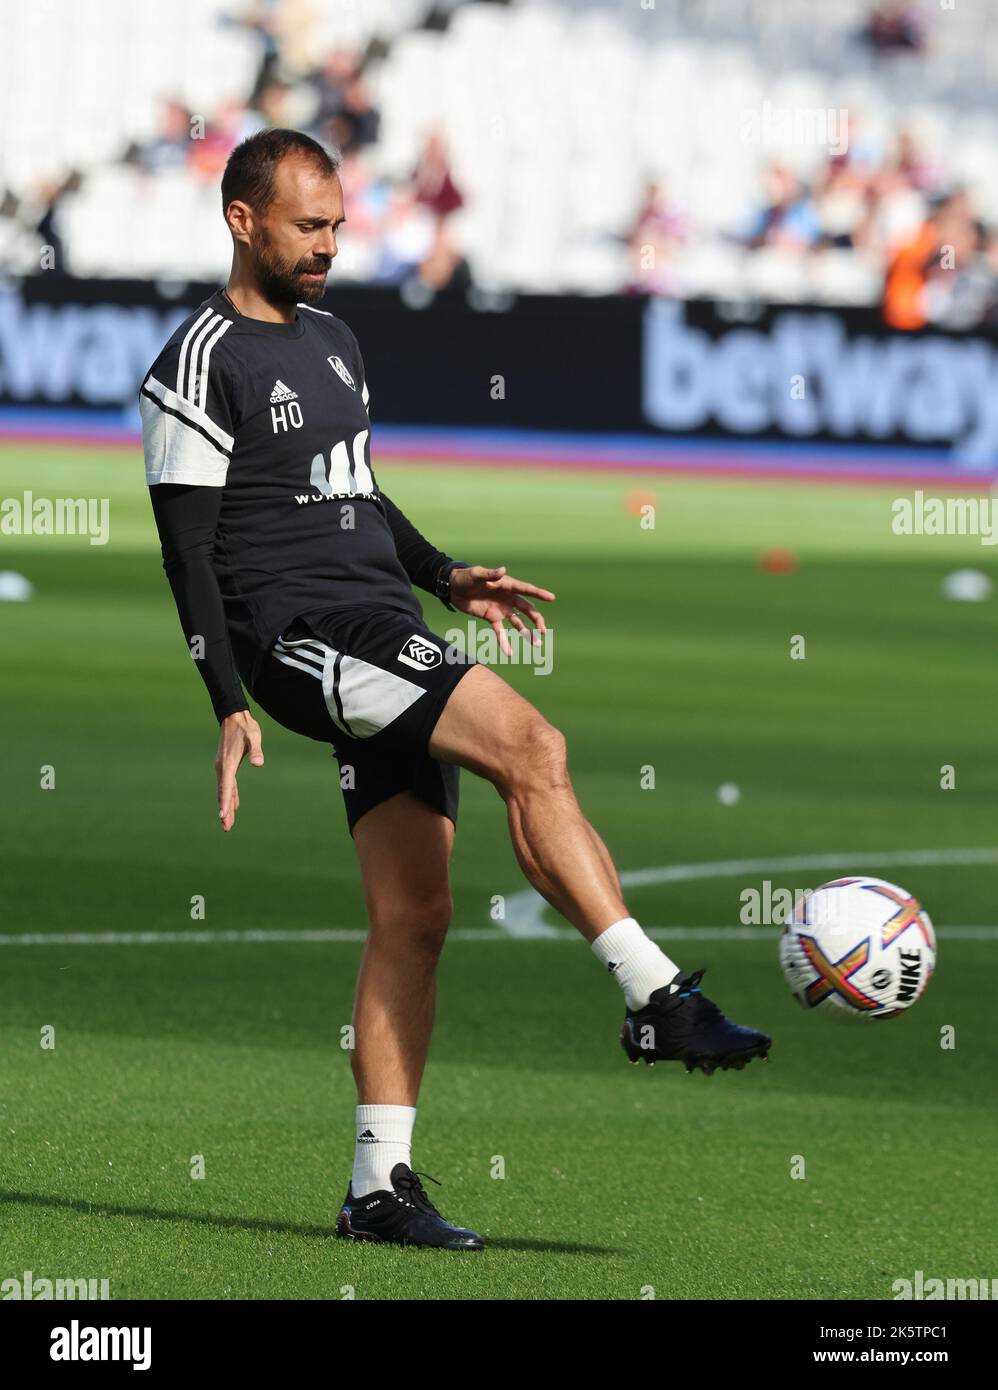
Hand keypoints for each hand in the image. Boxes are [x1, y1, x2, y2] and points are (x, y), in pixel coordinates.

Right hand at [215, 710, 264, 831]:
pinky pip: (227, 785)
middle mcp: (222, 767)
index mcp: (228, 763)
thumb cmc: (245, 727)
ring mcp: (223, 767)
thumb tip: (259, 764)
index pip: (226, 787)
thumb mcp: (254, 737)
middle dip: (224, 811)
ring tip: (228, 823)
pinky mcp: (226, 766)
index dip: (225, 802)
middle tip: (227, 828)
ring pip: (224, 791)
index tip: (223, 816)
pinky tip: (233, 806)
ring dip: (226, 806)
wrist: (233, 716)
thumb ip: (256, 750)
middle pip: (223, 793)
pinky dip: (230, 796)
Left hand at [448, 565, 554, 656]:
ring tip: (537, 644)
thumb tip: (503, 570)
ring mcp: (501, 609)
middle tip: (543, 631)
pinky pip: (500, 632)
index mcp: (507, 585)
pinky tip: (510, 653)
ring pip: (518, 623)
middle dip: (537, 620)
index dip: (539, 593)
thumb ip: (490, 574)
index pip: (526, 590)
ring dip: (527, 633)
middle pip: (527, 609)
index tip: (552, 598)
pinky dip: (504, 642)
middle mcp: (508, 598)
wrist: (453, 588)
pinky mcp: (492, 618)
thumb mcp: (477, 574)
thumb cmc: (466, 577)